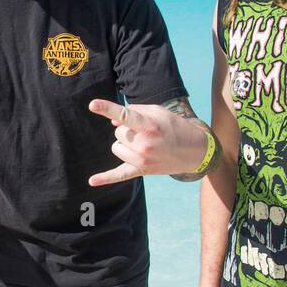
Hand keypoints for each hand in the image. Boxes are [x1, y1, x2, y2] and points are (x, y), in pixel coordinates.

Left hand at [87, 99, 207, 183]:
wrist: (194, 151)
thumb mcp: (158, 112)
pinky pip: (118, 174)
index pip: (125, 115)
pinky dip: (105, 178)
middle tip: (147, 132)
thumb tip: (113, 121)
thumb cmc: (174, 127)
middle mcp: (144, 144)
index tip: (92, 104)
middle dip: (128, 129)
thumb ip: (134, 111)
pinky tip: (91, 181)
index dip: (107, 108)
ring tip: (144, 143)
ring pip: (115, 147)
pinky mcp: (141, 170)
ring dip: (124, 143)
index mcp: (149, 126)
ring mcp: (142, 160)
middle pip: (118, 132)